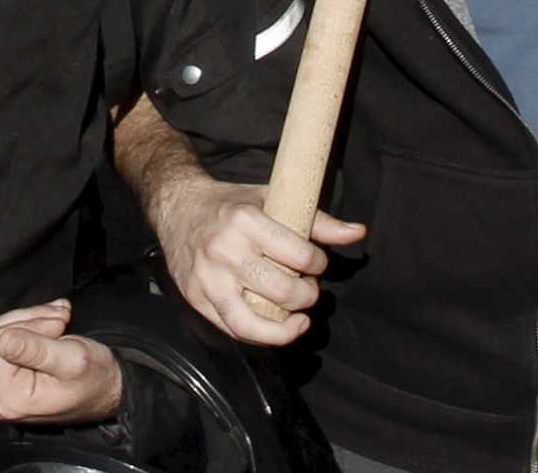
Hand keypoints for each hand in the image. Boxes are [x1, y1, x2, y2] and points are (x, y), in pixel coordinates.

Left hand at [0, 301, 123, 424]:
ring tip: (61, 323)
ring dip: (34, 320)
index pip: (0, 338)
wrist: (106, 390)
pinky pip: (4, 337)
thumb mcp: (73, 360)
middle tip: (62, 322)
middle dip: (33, 320)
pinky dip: (31, 326)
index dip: (34, 325)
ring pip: (0, 331)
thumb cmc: (94, 379)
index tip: (61, 328)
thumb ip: (38, 351)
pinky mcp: (1, 380)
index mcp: (10, 399)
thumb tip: (3, 341)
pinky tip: (53, 327)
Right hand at [146, 174, 361, 346]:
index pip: (299, 256)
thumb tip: (359, 233)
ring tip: (298, 318)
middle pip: (282, 292)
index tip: (317, 264)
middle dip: (307, 296)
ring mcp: (208, 278)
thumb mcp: (273, 200)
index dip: (318, 265)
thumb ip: (318, 221)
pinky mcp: (197, 298)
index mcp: (246, 220)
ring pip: (255, 321)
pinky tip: (278, 328)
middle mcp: (225, 250)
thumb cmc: (232, 205)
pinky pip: (234, 329)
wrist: (177, 207)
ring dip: (287, 326)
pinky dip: (263, 336)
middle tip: (309, 289)